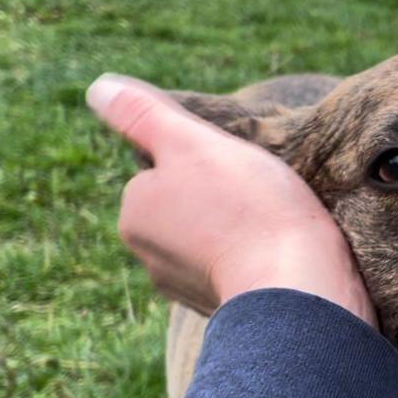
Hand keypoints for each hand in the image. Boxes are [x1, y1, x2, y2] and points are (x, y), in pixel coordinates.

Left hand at [86, 73, 375, 326]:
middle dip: (218, 197)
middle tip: (257, 192)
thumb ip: (143, 116)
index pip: (164, 169)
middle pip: (187, 205)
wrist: (300, 288)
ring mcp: (187, 290)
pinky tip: (278, 253)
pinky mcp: (224, 309)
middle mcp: (149, 258)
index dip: (204, 159)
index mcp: (135, 215)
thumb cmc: (249, 209)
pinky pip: (235, 269)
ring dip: (238, 229)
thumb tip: (97, 88)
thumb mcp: (194, 144)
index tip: (236, 167)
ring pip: (212, 238)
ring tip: (272, 223)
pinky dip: (253, 258)